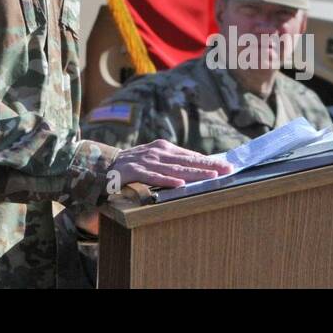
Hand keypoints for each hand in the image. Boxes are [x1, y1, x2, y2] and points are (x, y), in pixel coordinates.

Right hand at [108, 139, 233, 190]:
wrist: (104, 164)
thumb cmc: (134, 164)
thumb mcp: (155, 159)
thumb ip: (173, 162)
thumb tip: (199, 166)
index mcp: (164, 147)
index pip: (191, 155)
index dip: (209, 160)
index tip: (227, 165)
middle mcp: (157, 152)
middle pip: (187, 160)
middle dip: (208, 165)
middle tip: (227, 169)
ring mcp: (146, 161)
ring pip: (174, 169)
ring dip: (193, 173)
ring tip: (211, 177)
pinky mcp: (134, 171)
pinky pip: (153, 177)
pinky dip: (166, 181)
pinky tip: (179, 185)